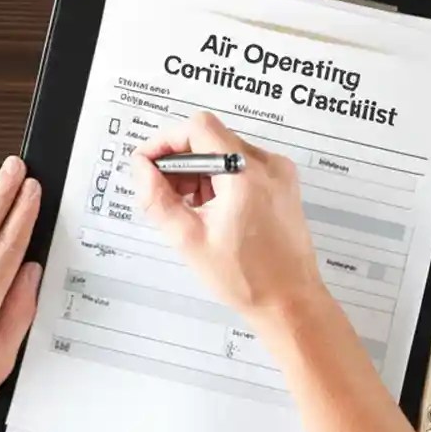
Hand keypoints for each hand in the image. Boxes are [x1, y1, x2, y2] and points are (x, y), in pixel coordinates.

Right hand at [131, 112, 327, 332]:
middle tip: (162, 192)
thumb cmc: (247, 279)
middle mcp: (268, 165)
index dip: (165, 141)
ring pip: (224, 151)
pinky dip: (218, 179)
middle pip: (211, 138)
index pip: (198, 128)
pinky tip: (208, 210)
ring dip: (198, 171)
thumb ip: (158, 199)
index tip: (147, 162)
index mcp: (246, 175)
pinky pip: (241, 166)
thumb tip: (140, 169)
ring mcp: (279, 173)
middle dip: (179, 161)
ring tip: (187, 209)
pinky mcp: (282, 185)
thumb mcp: (189, 240)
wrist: (290, 303)